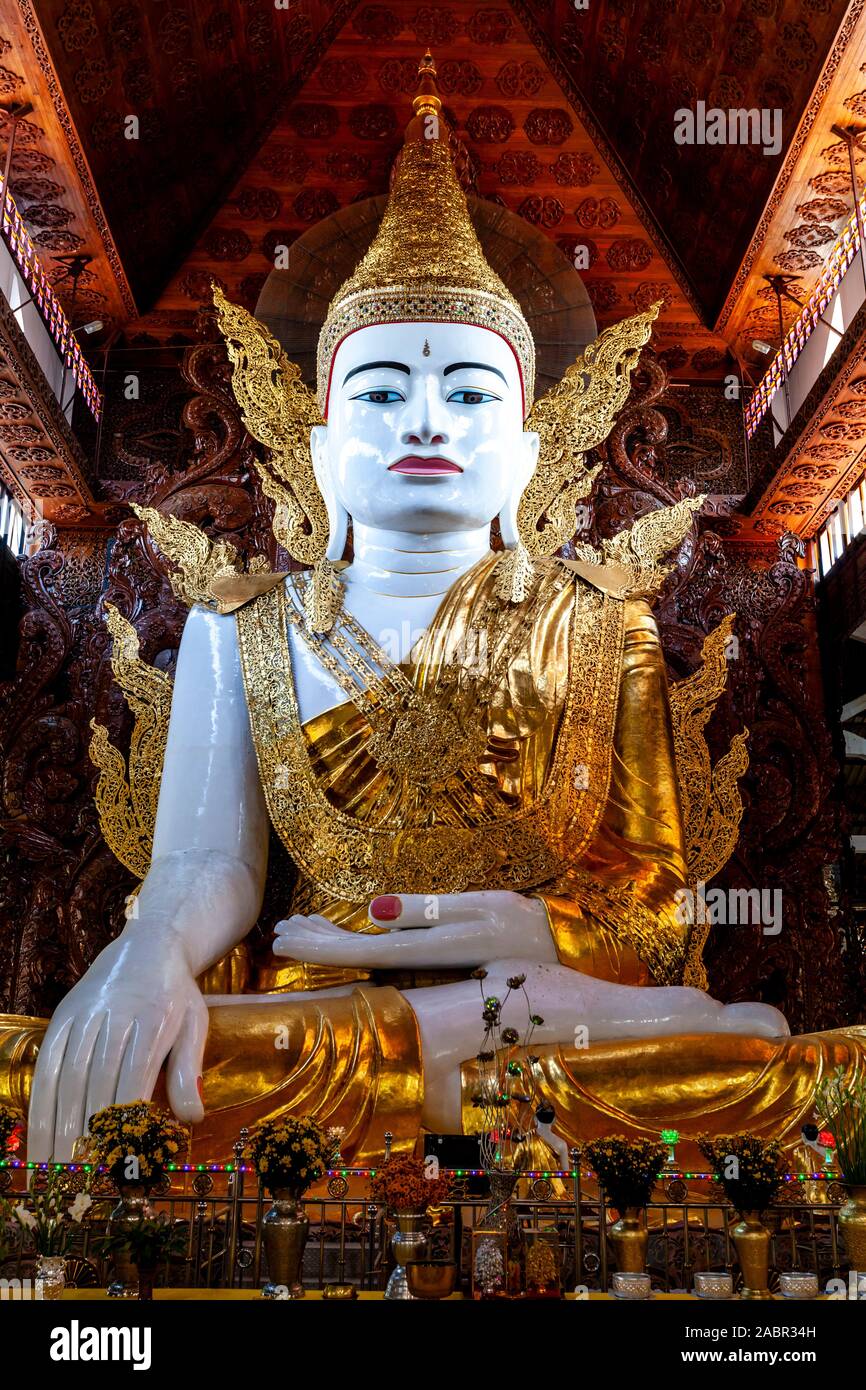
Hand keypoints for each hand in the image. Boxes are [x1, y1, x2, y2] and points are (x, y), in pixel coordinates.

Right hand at [28, 931, 208, 1161]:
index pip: (134, 1081)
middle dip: (88, 1136)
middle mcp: (115, 1017)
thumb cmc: (175, 995)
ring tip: (55, 1172)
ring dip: (59, 1128)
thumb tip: (192, 1118)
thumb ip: (189, 1071)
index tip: (120, 1163)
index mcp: (153, 1021)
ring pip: (67, 1079)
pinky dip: (40, 1106)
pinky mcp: (62, 1017)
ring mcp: (84, 1016)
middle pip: (96, 1084)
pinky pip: (46, 1066)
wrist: (147, 945)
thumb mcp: (194, 1026)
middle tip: (82, 1181)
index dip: (124, 1124)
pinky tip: (37, 1139)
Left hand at [273, 891, 557, 969]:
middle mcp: (420, 967)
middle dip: (316, 944)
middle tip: (279, 931)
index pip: (356, 953)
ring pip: (366, 957)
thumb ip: (429, 911)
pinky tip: (352, 930)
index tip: (282, 937)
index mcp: (424, 952)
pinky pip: (386, 955)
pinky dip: (359, 942)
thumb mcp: (483, 910)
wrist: (566, 954)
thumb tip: (373, 911)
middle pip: (354, 959)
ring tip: (301, 927)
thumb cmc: (527, 927)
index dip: (316, 946)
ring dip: (334, 941)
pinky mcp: (438, 962)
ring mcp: (427, 968)